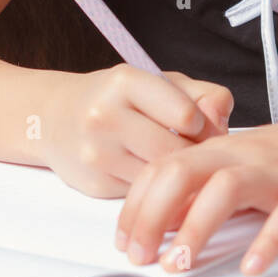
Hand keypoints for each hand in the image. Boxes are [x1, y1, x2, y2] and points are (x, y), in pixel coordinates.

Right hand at [39, 64, 233, 196]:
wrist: (55, 118)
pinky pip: (144, 193)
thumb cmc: (118, 99)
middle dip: (194, 155)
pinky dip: (157, 189)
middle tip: (196, 151)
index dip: (202, 125)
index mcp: (125, 82)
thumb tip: (222, 119)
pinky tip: (154, 176)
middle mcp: (105, 116)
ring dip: (177, 175)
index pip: (186, 115)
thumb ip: (202, 95)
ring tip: (176, 161)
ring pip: (160, 177)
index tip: (198, 126)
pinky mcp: (95, 183)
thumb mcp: (160, 83)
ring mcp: (96, 153)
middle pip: (175, 151)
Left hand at [114, 105, 277, 275]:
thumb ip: (214, 188)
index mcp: (226, 149)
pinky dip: (268, 240)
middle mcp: (245, 157)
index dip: (136, 204)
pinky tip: (253, 267)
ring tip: (180, 265)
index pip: (164, 168)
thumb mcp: (252, 164)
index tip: (123, 241)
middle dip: (151, 216)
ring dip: (195, 228)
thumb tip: (172, 222)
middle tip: (139, 258)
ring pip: (226, 189)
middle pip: (182, 172)